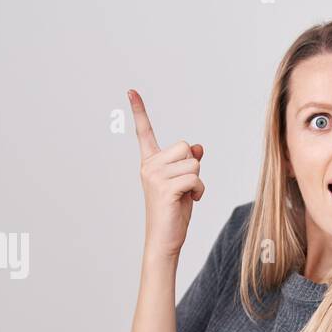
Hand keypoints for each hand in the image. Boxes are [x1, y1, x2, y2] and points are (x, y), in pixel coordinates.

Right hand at [129, 88, 204, 258]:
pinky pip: (195, 178)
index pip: (144, 132)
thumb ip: (189, 163)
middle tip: (185, 186)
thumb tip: (199, 146)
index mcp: (150, 162)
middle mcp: (149, 166)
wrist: (164, 240)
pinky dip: (199, 190)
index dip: (139, 111)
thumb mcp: (184, 183)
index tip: (131, 91)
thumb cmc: (174, 213)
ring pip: (193, 163)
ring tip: (187, 195)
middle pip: (185, 147)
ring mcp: (154, 176)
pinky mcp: (165, 188)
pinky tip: (191, 201)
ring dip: (198, 180)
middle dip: (193, 165)